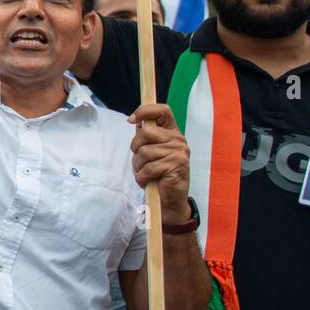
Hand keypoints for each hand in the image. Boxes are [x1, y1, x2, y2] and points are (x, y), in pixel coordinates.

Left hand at [127, 103, 191, 220]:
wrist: (169, 199)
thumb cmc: (157, 174)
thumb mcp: (150, 152)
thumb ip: (145, 137)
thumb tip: (134, 120)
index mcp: (172, 132)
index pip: (162, 111)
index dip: (145, 111)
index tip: (131, 120)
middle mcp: (178, 140)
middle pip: (146, 133)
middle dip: (135, 148)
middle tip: (140, 161)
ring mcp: (179, 152)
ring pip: (144, 152)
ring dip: (139, 166)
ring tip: (146, 173)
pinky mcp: (176, 166)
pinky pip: (148, 168)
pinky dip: (142, 177)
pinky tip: (147, 181)